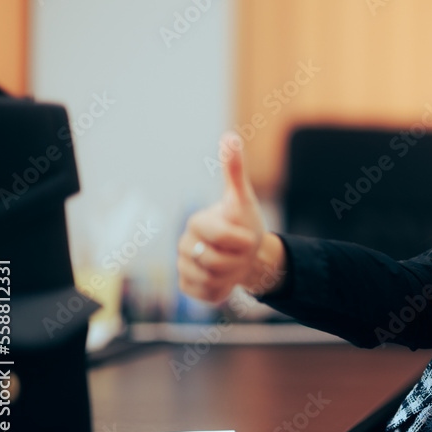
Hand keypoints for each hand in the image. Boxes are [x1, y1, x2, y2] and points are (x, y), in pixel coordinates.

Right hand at [177, 131, 274, 302]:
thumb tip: (230, 136)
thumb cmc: (244, 223)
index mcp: (196, 223)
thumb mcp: (244, 198)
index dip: (240, 240)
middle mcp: (183, 246)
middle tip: (242, 252)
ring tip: (235, 264)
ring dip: (232, 275)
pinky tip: (227, 278)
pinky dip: (223, 290)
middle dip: (237, 259)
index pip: (217, 236)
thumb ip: (235, 170)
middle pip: (214, 262)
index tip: (249, 238)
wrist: (247, 253)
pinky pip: (207, 295)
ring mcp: (183, 268)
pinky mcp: (188, 288)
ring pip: (211, 280)